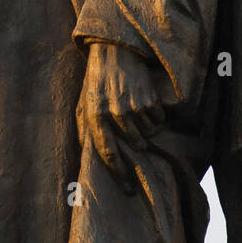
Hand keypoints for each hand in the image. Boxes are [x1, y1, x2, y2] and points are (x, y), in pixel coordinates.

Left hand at [76, 42, 164, 193]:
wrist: (113, 52)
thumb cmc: (95, 82)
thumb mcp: (82, 104)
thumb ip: (83, 130)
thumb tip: (88, 155)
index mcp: (95, 117)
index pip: (109, 154)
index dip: (120, 174)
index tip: (128, 190)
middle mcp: (115, 114)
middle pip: (135, 146)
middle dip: (136, 146)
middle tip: (135, 137)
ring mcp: (134, 106)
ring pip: (149, 134)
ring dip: (146, 131)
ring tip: (138, 117)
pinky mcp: (148, 99)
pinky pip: (159, 120)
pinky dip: (155, 118)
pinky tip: (146, 107)